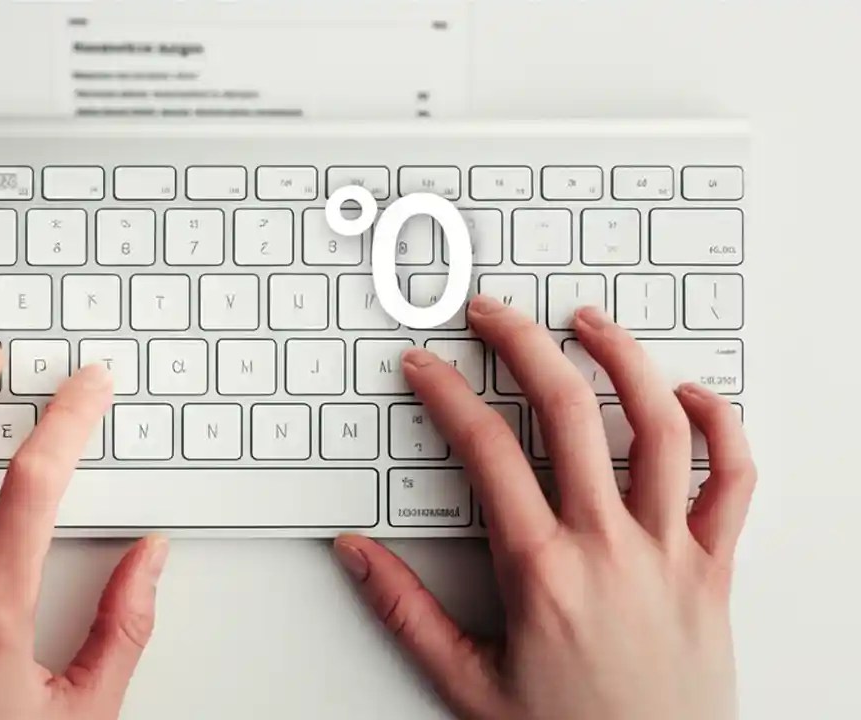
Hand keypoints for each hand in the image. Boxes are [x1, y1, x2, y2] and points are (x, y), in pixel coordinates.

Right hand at [334, 298, 753, 719]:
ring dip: (623, 360)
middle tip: (492, 314)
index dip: (444, 394)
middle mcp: (609, 545)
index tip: (423, 367)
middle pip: (565, 412)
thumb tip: (356, 553)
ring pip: (657, 427)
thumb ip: (405, 611)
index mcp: (541, 570)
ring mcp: (669, 550)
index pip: (482, 450)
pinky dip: (719, 427)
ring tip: (589, 322)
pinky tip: (685, 395)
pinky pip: (732, 482)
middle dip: (521, 345)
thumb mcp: (466, 681)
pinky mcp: (715, 567)